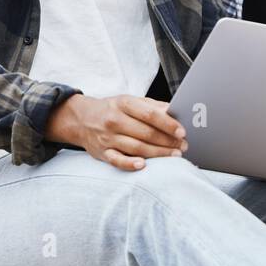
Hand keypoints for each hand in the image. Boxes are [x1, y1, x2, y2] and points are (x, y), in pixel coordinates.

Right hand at [46, 94, 187, 170]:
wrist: (81, 119)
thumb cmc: (112, 110)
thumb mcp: (130, 101)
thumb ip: (152, 106)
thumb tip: (174, 110)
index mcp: (124, 104)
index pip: (150, 115)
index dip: (168, 124)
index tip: (182, 132)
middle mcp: (115, 120)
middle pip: (146, 133)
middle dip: (168, 141)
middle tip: (183, 146)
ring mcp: (108, 138)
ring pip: (136, 147)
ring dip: (158, 153)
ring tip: (174, 155)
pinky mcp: (102, 153)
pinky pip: (117, 160)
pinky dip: (130, 164)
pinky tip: (144, 165)